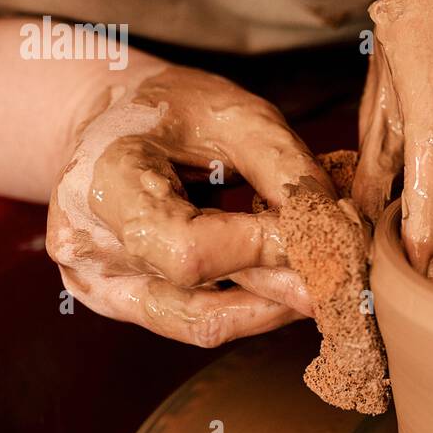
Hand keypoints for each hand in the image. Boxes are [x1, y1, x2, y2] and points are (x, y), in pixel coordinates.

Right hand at [46, 65, 333, 345]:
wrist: (110, 120)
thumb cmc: (174, 108)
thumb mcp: (236, 115)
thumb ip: (284, 170)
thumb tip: (336, 229)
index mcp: (101, 180)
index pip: (189, 249)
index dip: (265, 249)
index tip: (325, 231)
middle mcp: (85, 244)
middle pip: (196, 297)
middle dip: (283, 285)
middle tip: (348, 274)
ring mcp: (96, 281)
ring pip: (199, 324)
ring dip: (273, 309)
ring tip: (325, 284)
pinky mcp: (116, 302)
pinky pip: (191, 323)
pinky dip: (249, 310)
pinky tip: (288, 288)